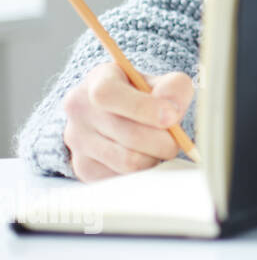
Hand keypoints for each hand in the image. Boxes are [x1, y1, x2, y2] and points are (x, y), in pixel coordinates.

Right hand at [61, 62, 193, 181]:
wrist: (119, 113)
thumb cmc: (144, 96)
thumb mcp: (161, 81)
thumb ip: (174, 88)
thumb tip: (172, 113)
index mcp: (98, 81)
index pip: (107, 94)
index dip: (143, 108)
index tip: (171, 117)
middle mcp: (80, 110)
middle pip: (129, 136)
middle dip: (165, 141)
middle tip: (176, 139)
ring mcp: (78, 141)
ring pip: (129, 162)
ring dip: (155, 159)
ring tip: (158, 148)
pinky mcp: (83, 168)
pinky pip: (123, 179)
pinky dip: (142, 173)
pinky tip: (144, 157)